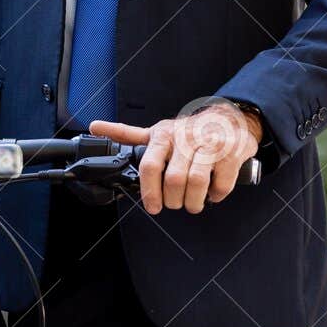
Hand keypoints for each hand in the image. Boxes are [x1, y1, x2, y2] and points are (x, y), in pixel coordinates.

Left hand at [90, 103, 261, 215]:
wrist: (228, 119)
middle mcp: (185, 138)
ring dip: (194, 202)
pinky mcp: (231, 154)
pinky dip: (216, 196)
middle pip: (174, 180)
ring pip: (196, 183)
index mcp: (163, 135)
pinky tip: (212, 194)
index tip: (152, 207)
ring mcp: (210, 145)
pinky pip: (221, 184)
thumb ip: (128, 134)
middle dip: (173, 200)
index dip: (149, 191)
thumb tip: (94, 128)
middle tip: (174, 204)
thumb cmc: (188, 132)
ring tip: (192, 204)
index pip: (150, 165)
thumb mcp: (157, 131)